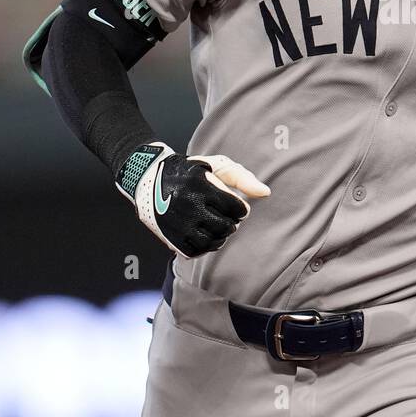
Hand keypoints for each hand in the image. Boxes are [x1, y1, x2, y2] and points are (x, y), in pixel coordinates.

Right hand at [115, 142, 270, 257]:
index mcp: (201, 185)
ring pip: (213, 241)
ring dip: (221, 235)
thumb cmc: (191, 172)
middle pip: (226, 226)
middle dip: (232, 222)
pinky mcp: (171, 237)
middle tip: (227, 216)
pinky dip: (207, 245)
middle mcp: (188, 205)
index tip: (237, 206)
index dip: (241, 209)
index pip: (236, 208)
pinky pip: (197, 250)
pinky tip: (206, 234)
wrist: (149, 179)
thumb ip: (242, 178)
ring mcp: (179, 224)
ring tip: (217, 225)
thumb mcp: (217, 166)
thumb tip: (265, 193)